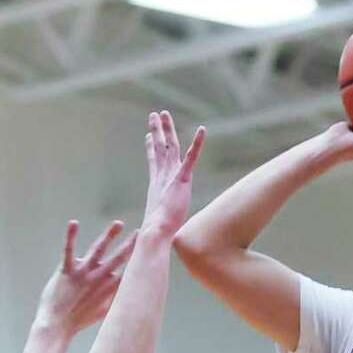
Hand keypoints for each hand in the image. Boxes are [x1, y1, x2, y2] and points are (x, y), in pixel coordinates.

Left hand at [37, 219, 136, 336]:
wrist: (57, 325)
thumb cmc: (78, 318)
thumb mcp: (101, 310)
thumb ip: (114, 298)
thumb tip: (126, 292)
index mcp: (107, 289)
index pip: (126, 272)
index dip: (137, 262)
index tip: (149, 252)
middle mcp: (98, 279)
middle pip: (118, 258)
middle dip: (130, 245)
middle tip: (141, 233)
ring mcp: (83, 274)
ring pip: (98, 250)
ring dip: (109, 236)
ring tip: (118, 224)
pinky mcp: (67, 271)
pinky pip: (69, 250)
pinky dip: (71, 236)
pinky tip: (73, 223)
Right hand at [142, 110, 204, 237]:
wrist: (156, 233)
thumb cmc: (156, 235)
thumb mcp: (160, 225)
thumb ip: (159, 224)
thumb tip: (153, 239)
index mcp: (157, 186)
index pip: (154, 163)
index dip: (152, 148)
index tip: (149, 136)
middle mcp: (161, 177)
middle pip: (159, 149)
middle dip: (157, 131)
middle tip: (154, 115)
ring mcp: (171, 176)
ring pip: (170, 146)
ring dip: (168, 129)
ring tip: (164, 113)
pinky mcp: (182, 179)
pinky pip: (191, 157)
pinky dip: (197, 143)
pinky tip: (202, 130)